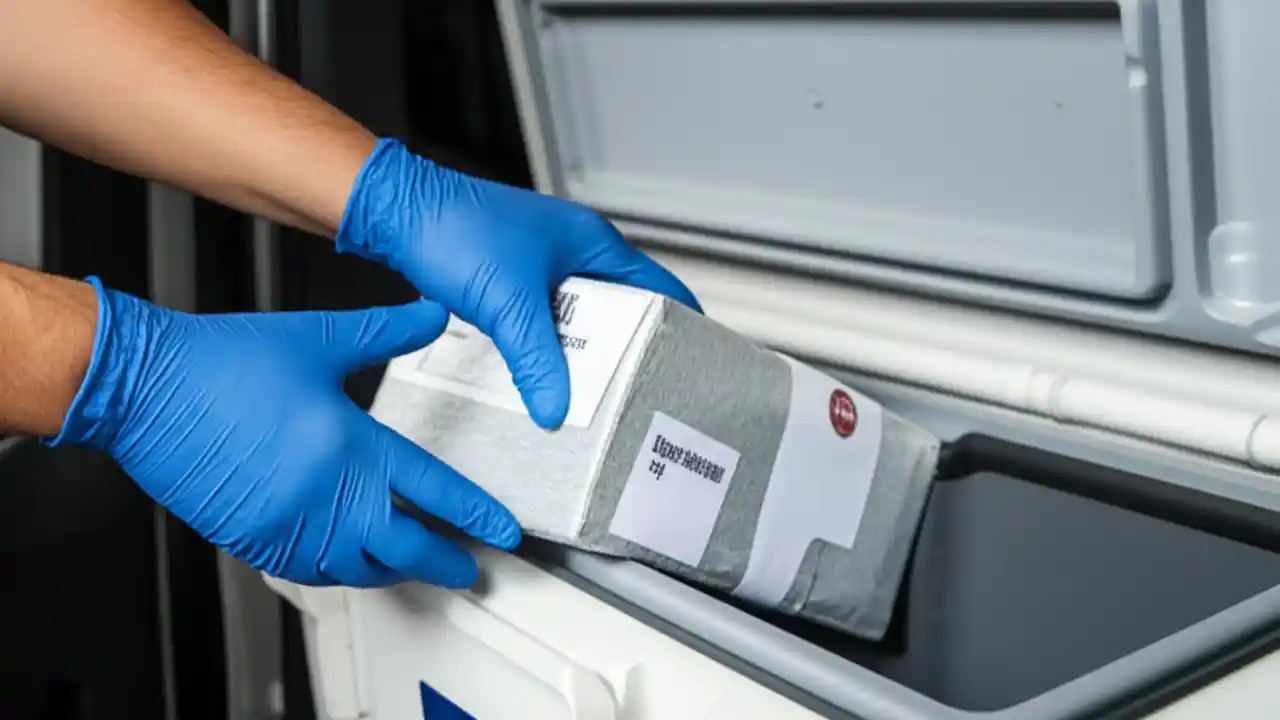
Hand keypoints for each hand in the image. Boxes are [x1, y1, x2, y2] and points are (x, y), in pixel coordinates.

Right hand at [49, 278, 519, 587]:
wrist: (144, 387)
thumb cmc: (224, 361)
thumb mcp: (320, 337)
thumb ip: (388, 331)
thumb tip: (435, 313)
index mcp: (348, 445)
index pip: (431, 490)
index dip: (473, 515)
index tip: (502, 533)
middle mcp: (323, 494)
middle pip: (403, 547)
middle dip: (444, 562)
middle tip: (469, 570)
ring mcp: (285, 523)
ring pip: (356, 568)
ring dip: (393, 570)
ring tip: (415, 566)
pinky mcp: (250, 538)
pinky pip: (308, 571)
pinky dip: (340, 571)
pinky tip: (351, 563)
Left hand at [335, 139, 700, 428]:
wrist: (394, 212)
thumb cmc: (453, 227)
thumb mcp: (508, 303)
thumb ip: (537, 360)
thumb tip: (556, 407)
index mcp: (592, 242)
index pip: (658, 286)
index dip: (679, 323)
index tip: (692, 359)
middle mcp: (572, 251)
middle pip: (618, 310)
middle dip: (624, 350)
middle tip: (632, 389)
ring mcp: (541, 265)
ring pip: (577, 321)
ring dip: (579, 352)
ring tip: (586, 390)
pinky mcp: (511, 280)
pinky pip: (542, 323)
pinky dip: (544, 349)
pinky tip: (538, 374)